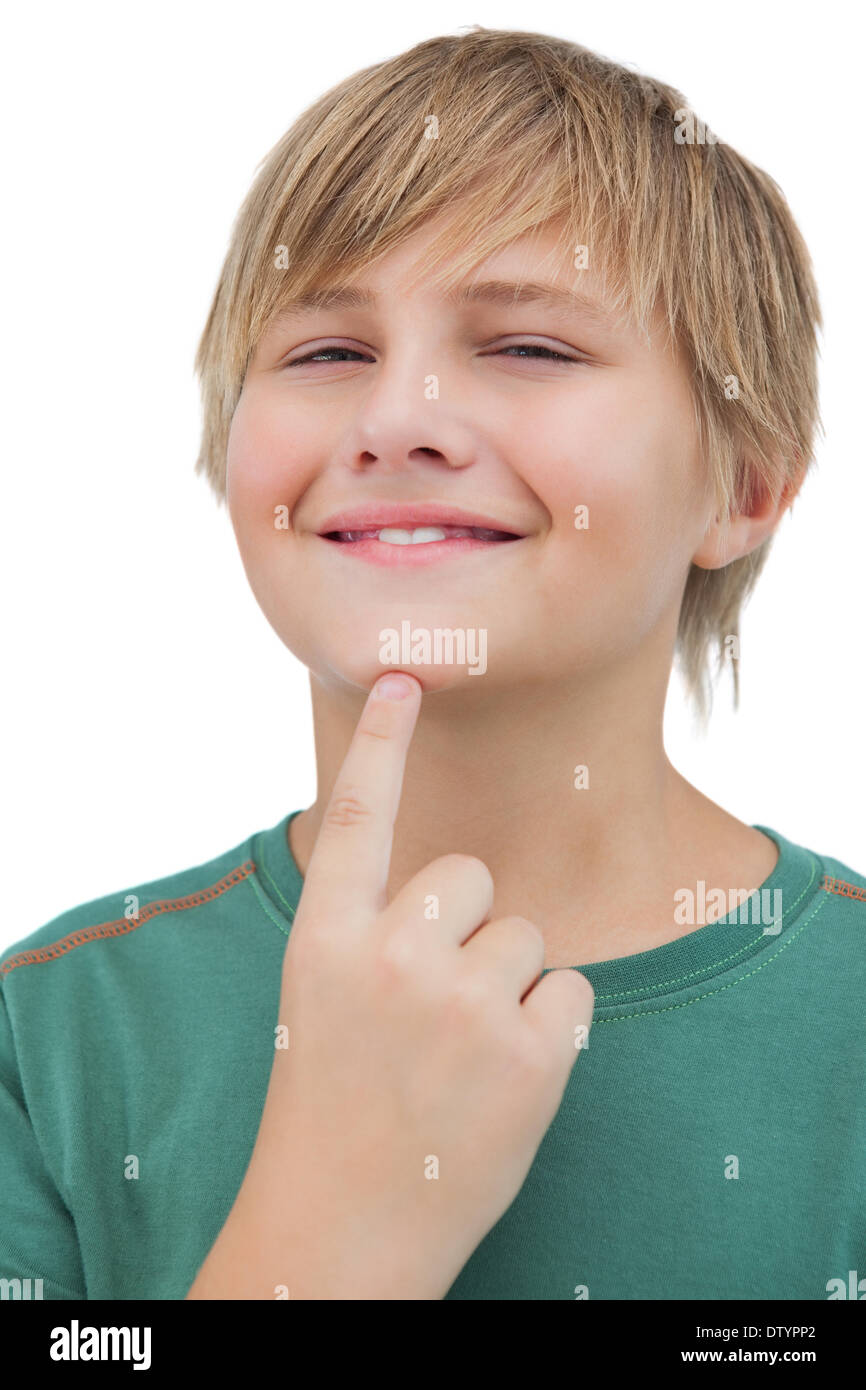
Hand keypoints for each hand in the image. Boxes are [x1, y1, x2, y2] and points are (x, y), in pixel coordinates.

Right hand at [260, 671, 593, 1298]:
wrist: (342, 1231)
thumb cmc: (333, 1106)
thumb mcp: (320, 1000)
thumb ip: (369, 930)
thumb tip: (455, 880)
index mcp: (324, 939)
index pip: (356, 818)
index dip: (380, 742)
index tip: (402, 676)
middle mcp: (390, 955)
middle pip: (469, 875)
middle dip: (465, 926)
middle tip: (430, 1010)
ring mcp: (462, 1002)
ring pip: (524, 935)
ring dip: (505, 986)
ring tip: (459, 1057)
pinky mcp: (530, 1050)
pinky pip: (569, 990)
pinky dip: (549, 1031)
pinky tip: (503, 1082)